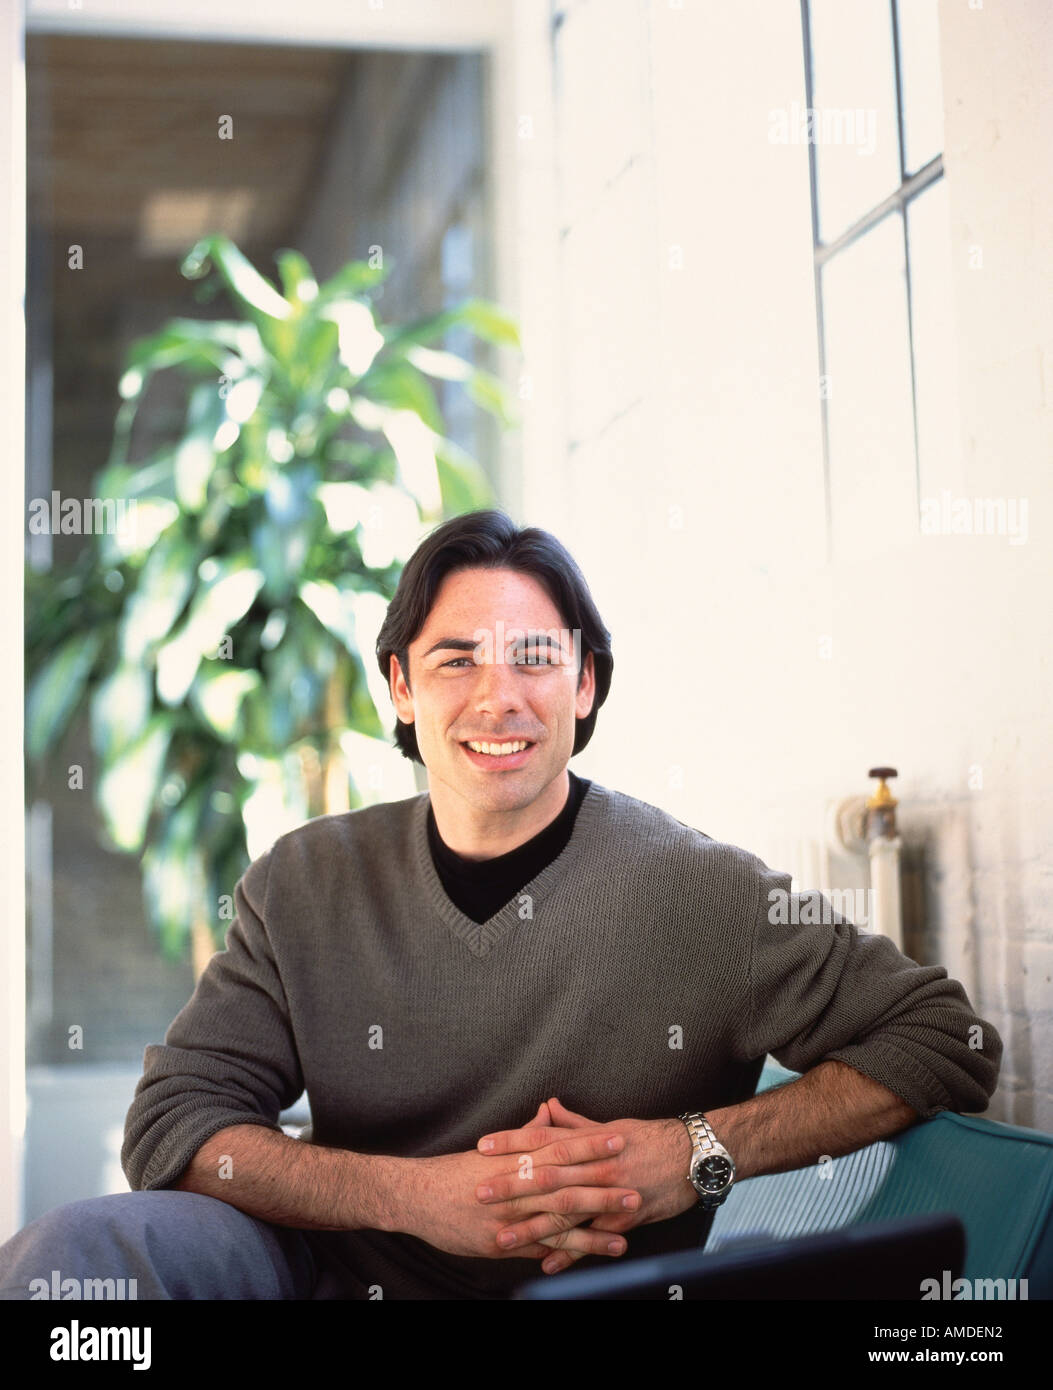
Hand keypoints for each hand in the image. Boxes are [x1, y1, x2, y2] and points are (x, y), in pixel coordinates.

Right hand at [405, 1102, 645, 1262]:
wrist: (417, 1197)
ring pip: (556, 1225)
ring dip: (592, 1232)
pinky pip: (536, 1251)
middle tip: (635, 1190)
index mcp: (515, 1159)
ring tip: (624, 1237)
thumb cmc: (456, 1172)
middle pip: (564, 1187)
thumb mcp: (492, 1149)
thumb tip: (549, 1111)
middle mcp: (514, 1187)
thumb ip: (526, 1133)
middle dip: (601, 1190)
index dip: (590, 1145)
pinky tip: (587, 1260)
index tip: (619, 1140)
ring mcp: (509, 1218)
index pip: (559, 1148)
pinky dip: (562, 1256)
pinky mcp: (500, 1244)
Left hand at [475, 1097, 696, 1273]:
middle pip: (547, 1175)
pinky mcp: (625, 1218)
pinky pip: (593, 1239)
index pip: (542, 1138)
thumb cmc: (650, 1138)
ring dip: (532, 1227)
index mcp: (589, 1140)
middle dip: (512, 1185)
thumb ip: (575, 1122)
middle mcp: (596, 1165)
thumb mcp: (611, 1125)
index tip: (482, 1146)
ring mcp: (610, 1193)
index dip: (512, 1141)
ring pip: (565, 1211)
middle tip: (480, 1192)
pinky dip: (570, 1253)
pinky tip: (547, 1265)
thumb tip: (547, 1106)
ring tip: (502, 1238)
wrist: (694, 1155)